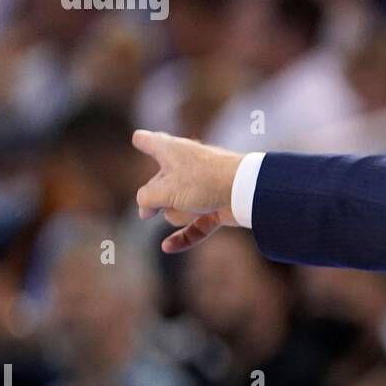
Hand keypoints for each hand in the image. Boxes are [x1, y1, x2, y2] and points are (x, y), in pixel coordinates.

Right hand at [132, 129, 243, 252]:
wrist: (247, 191)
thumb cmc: (204, 180)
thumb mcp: (164, 189)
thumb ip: (146, 199)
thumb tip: (145, 211)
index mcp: (173, 151)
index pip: (152, 142)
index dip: (144, 141)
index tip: (139, 138)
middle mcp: (187, 166)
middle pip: (159, 184)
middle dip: (155, 198)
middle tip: (149, 211)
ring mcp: (202, 188)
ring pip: (176, 207)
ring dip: (180, 214)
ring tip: (197, 205)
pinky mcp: (215, 207)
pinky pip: (195, 225)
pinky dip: (185, 236)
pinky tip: (167, 247)